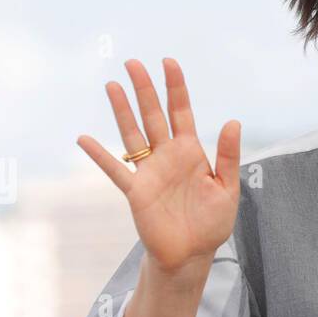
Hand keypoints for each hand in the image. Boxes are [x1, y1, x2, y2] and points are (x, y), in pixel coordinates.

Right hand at [77, 58, 241, 273]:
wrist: (192, 254)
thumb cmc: (211, 222)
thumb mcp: (227, 188)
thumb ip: (227, 156)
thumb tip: (233, 121)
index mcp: (190, 152)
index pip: (181, 112)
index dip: (176, 87)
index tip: (168, 63)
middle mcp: (167, 156)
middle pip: (153, 115)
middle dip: (144, 89)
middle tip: (133, 63)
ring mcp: (149, 171)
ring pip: (132, 134)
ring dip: (122, 110)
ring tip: (112, 85)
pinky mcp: (136, 191)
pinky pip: (115, 170)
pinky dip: (100, 155)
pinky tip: (84, 138)